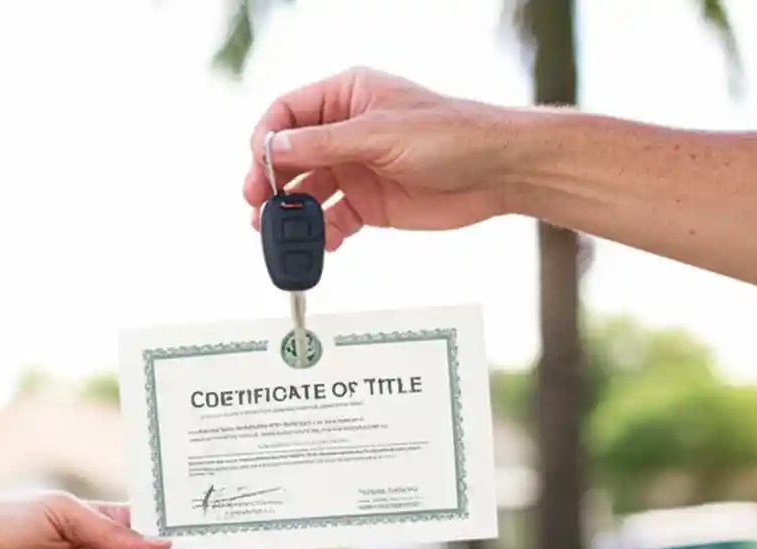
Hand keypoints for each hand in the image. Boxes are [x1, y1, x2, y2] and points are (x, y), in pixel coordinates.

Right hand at [245, 67, 532, 249]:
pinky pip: (334, 218)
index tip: (260, 167)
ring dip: (292, 214)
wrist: (498, 172)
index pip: (288, 113)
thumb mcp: (380, 134)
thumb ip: (323, 144)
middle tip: (258, 206)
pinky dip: (324, 232)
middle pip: (292, 157)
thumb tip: (275, 148)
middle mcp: (346, 132)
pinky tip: (324, 243)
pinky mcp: (370, 203)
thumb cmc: (451, 134)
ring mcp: (357, 168)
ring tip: (282, 234)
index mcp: (347, 96)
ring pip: (308, 192)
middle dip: (272, 182)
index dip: (268, 139)